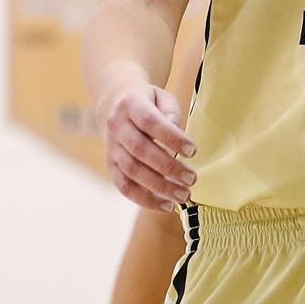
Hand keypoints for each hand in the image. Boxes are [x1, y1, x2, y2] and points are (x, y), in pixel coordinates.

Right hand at [101, 84, 196, 211]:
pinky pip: (124, 186)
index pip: (150, 122)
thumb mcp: (162, 98)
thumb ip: (171, 114)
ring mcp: (111, 147)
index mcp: (130, 104)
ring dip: (159, 187)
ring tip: (183, 195)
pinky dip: (145, 199)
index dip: (171, 137)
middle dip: (168, 167)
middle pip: (140, 150)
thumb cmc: (149, 103)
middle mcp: (116, 126)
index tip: (193, 151)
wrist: (116, 105)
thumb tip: (178, 137)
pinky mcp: (110, 165)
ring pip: (131, 171)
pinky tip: (166, 205)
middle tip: (192, 179)